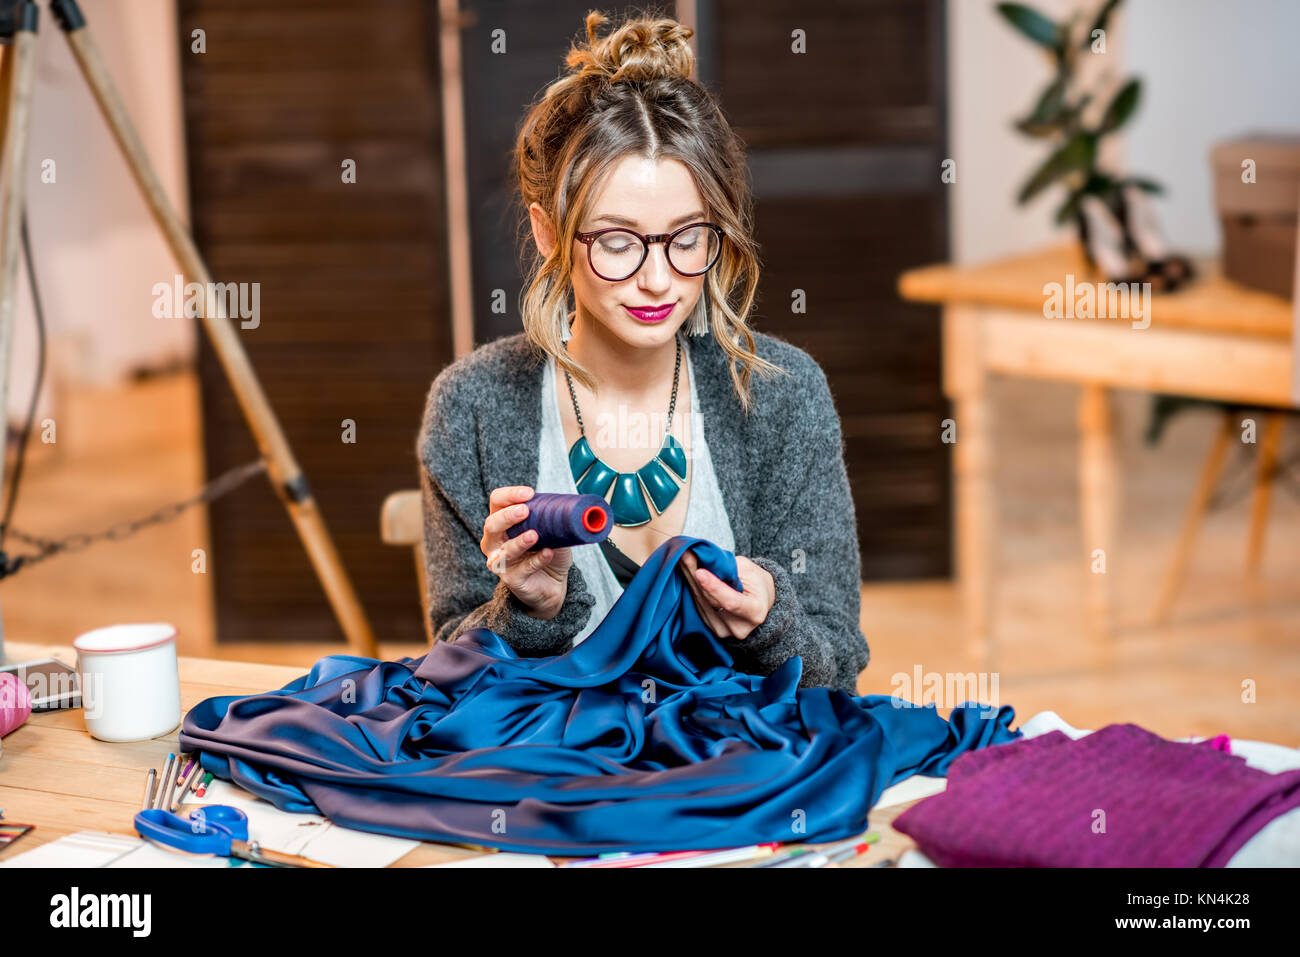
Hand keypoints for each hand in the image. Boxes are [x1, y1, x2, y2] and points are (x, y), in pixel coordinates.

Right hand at [480, 486, 573, 618]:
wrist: (552, 583)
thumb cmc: (547, 551)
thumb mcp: (550, 531)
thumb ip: (551, 519)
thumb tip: (566, 507)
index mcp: (501, 522)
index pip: (497, 501)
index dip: (509, 495)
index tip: (529, 493)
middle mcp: (494, 541)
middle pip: (491, 524)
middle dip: (507, 516)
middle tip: (524, 511)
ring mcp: (500, 561)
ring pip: (505, 551)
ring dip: (519, 542)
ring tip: (534, 535)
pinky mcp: (511, 579)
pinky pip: (523, 569)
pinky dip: (537, 560)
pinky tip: (548, 553)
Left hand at [678, 550, 774, 639]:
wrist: (757, 602)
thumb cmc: (756, 583)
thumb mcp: (749, 570)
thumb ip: (729, 568)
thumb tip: (703, 561)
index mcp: (755, 612)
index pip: (731, 602)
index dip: (715, 588)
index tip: (699, 572)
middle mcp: (738, 627)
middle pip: (711, 601)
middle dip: (695, 576)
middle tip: (682, 554)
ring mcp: (722, 631)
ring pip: (700, 603)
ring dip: (689, 580)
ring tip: (682, 559)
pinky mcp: (710, 629)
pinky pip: (698, 606)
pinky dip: (691, 588)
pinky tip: (685, 572)